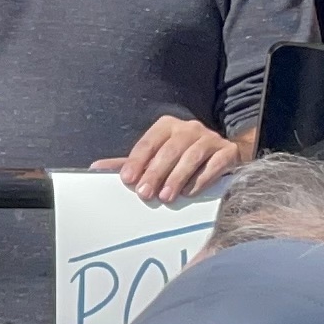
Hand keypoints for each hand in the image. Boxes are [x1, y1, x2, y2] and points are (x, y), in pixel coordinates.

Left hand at [94, 114, 245, 203]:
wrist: (221, 157)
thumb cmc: (179, 159)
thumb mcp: (153, 159)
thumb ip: (128, 163)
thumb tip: (95, 168)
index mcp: (167, 126)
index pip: (149, 142)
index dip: (137, 161)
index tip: (127, 180)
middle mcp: (189, 128)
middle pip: (169, 150)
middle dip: (155, 173)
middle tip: (145, 194)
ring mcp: (210, 138)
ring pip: (191, 156)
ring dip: (177, 177)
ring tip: (166, 197)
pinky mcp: (228, 151)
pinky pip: (214, 164)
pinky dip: (201, 178)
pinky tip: (189, 192)